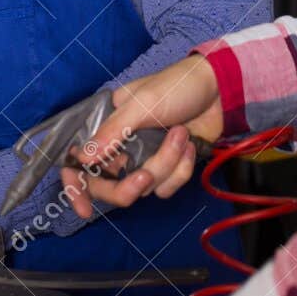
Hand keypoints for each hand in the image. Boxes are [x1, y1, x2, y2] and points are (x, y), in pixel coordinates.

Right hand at [60, 55, 224, 220]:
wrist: (219, 89)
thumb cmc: (176, 86)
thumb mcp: (143, 103)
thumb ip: (113, 131)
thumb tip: (82, 159)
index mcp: (107, 126)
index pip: (80, 161)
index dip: (77, 186)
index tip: (85, 209)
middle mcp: (122, 146)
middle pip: (111, 185)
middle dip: (130, 185)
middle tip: (146, 175)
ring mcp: (145, 158)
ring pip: (145, 185)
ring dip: (167, 163)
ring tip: (181, 134)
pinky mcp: (169, 167)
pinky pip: (167, 186)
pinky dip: (182, 168)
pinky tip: (191, 144)